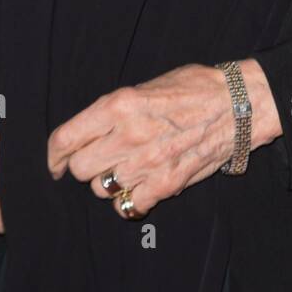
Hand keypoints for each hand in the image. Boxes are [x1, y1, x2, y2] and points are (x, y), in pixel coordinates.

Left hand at [47, 57, 282, 216]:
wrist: (237, 104)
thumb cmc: (192, 89)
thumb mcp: (146, 86)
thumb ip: (114, 110)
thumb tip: (87, 132)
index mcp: (119, 104)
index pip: (65, 139)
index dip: (54, 155)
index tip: (56, 163)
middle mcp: (128, 134)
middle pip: (80, 168)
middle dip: (86, 166)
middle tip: (101, 160)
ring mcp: (147, 162)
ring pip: (101, 189)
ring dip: (109, 183)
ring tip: (127, 169)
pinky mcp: (167, 183)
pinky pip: (128, 206)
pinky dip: (130, 201)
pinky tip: (141, 186)